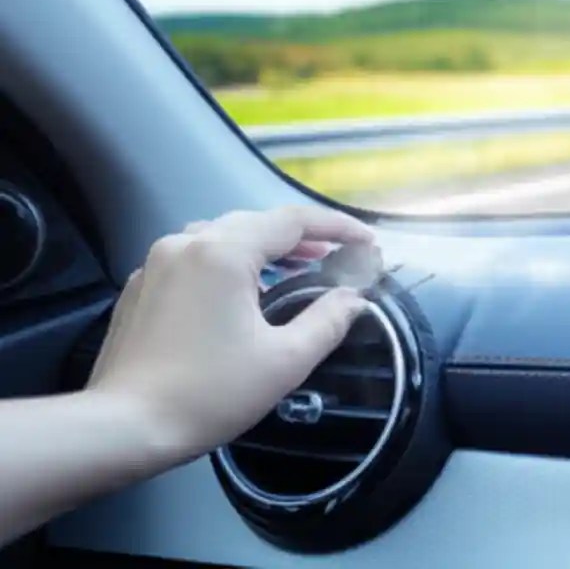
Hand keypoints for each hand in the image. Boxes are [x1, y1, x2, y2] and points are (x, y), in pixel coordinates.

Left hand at [86, 206, 374, 463]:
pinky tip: (241, 294)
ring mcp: (156, 262)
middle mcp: (186, 243)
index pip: (293, 220)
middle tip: (336, 257)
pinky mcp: (140, 286)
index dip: (337, 227)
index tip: (368, 243)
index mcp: (224, 252)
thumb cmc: (210, 393)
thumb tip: (353, 298)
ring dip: (263, 248)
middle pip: (255, 223)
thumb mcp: (285, 361)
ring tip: (293, 271)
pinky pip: (194, 258)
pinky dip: (228, 264)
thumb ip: (327, 321)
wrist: (124, 426)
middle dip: (301, 236)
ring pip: (222, 237)